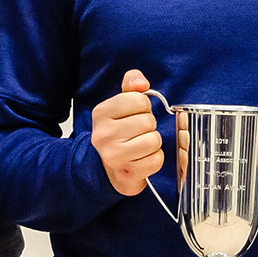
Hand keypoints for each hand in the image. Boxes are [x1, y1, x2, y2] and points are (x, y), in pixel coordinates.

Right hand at [91, 69, 162, 195]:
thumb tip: (142, 83)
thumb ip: (132, 84)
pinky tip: (142, 158)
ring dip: (153, 142)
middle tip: (137, 132)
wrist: (108, 167)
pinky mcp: (128, 173)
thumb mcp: (120, 104)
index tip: (134, 114)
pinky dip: (154, 158)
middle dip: (149, 125)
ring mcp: (114, 156)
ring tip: (140, 144)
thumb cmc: (119, 132)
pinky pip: (156, 159)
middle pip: (148, 121)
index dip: (143, 106)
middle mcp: (103, 135)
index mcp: (101, 113)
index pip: (139, 99)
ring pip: (154, 140)